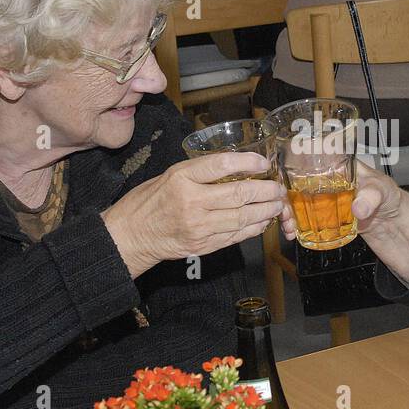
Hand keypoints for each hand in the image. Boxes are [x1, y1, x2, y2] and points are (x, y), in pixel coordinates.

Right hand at [106, 151, 285, 276]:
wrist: (130, 235)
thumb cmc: (148, 201)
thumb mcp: (170, 175)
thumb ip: (200, 172)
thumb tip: (236, 166)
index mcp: (181, 178)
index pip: (222, 165)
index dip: (249, 163)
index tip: (264, 163)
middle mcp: (191, 202)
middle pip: (240, 194)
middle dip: (266, 191)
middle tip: (278, 188)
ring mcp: (199, 226)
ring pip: (243, 217)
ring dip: (265, 211)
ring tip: (276, 204)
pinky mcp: (203, 245)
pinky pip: (236, 236)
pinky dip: (253, 228)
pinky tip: (262, 221)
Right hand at [277, 159, 402, 242]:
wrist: (398, 228)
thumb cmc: (392, 198)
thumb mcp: (383, 191)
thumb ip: (371, 197)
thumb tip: (358, 208)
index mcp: (340, 167)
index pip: (312, 156)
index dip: (294, 160)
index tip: (280, 171)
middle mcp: (330, 182)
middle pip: (298, 183)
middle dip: (285, 193)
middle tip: (281, 205)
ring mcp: (327, 201)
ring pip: (298, 202)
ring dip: (287, 211)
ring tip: (286, 222)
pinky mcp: (328, 219)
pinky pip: (306, 221)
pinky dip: (296, 226)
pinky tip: (292, 233)